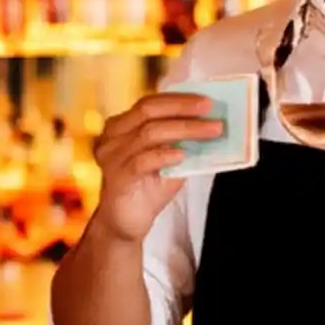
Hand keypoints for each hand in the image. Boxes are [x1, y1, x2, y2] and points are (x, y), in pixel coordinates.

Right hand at [91, 93, 223, 242]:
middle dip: (183, 108)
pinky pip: (143, 161)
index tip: (207, 100)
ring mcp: (112, 157)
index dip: (179, 99)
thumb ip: (182, 140)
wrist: (126, 224)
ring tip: (211, 131)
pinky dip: (166, 155)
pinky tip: (184, 154)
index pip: (150, 103)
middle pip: (148, 110)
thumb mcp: (168, 158)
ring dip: (185, 129)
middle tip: (210, 109)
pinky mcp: (117, 178)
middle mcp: (112, 137)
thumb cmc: (148, 188)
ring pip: (149, 133)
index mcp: (121, 126)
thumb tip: (213, 123)